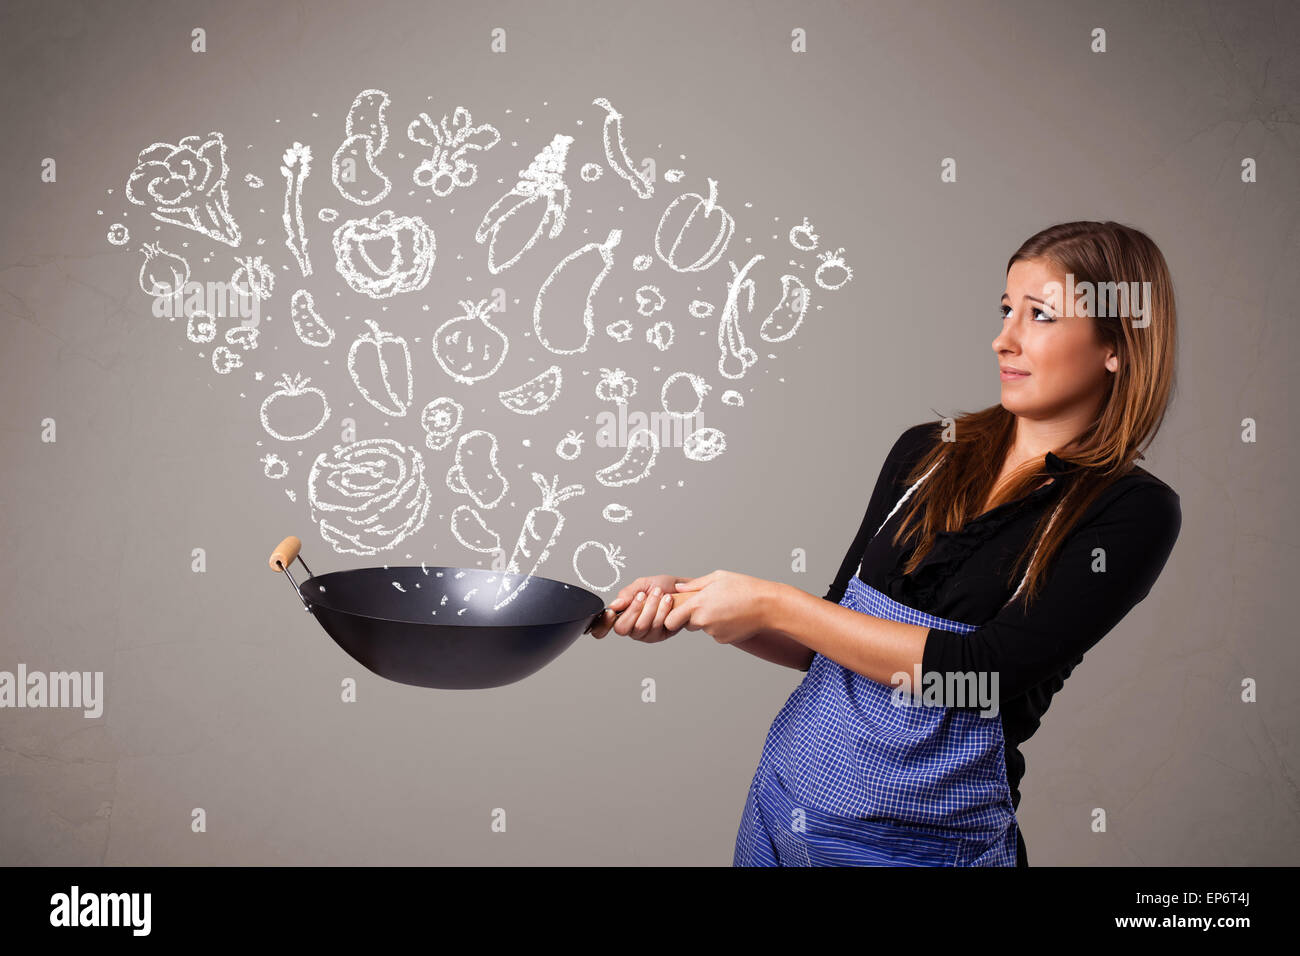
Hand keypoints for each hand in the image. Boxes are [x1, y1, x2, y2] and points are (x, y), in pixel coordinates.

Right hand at [589, 574, 687, 641]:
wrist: (683, 589)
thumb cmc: (662, 586)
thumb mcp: (641, 584)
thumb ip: (627, 594)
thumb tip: (614, 604)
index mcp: (622, 614)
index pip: (602, 627)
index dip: (602, 624)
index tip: (610, 612)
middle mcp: (631, 626)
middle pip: (622, 629)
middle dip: (633, 610)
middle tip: (642, 596)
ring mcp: (645, 633)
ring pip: (640, 627)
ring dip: (651, 607)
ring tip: (658, 593)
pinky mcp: (659, 636)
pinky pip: (655, 628)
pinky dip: (661, 611)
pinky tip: (667, 600)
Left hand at [662, 569, 783, 644]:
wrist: (768, 607)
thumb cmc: (744, 587)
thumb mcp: (719, 577)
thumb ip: (695, 584)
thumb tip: (679, 588)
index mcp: (698, 604)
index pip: (670, 620)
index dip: (672, 616)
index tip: (678, 611)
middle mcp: (703, 621)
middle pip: (686, 624)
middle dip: (691, 617)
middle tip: (707, 605)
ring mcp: (714, 632)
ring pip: (703, 628)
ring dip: (708, 620)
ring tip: (726, 607)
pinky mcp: (724, 639)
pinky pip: (716, 633)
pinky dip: (720, 626)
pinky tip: (733, 615)